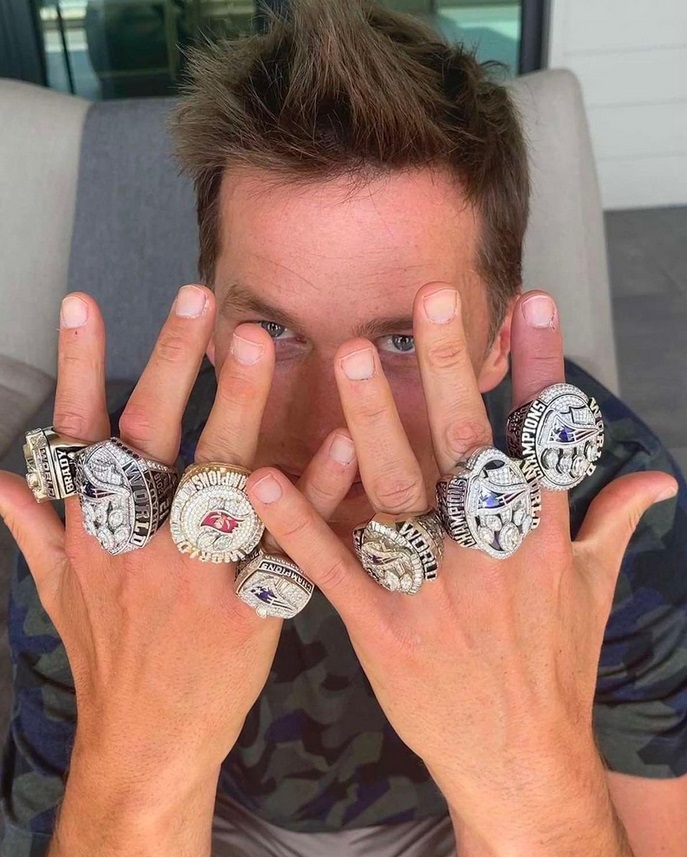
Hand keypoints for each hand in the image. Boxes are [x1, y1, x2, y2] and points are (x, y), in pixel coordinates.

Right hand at [0, 287, 356, 802]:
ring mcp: (193, 573)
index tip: (82, 302)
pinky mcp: (248, 606)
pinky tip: (342, 442)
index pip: (77, 433)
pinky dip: (317, 491)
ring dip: (245, 407)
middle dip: (171, 362)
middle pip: (153, 438)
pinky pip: (288, 538)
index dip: (76, 365)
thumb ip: (33, 528)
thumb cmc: (107, 658)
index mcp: (91, 530)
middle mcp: (136, 541)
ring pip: (219, 476)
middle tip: (198, 299)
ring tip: (268, 343)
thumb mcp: (58, 592)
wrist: (146, 740)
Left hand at [244, 286, 676, 847]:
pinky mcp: (381, 628)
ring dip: (371, 422)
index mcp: (543, 535)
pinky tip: (262, 478)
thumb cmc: (553, 667)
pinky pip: (334, 567)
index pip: (546, 436)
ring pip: (397, 492)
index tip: (532, 302)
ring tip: (345, 356)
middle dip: (448, 370)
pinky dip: (298, 523)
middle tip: (427, 299)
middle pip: (467, 446)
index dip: (542, 366)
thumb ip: (613, 525)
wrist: (519, 758)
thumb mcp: (592, 592)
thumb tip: (659, 481)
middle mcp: (491, 552)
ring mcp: (434, 589)